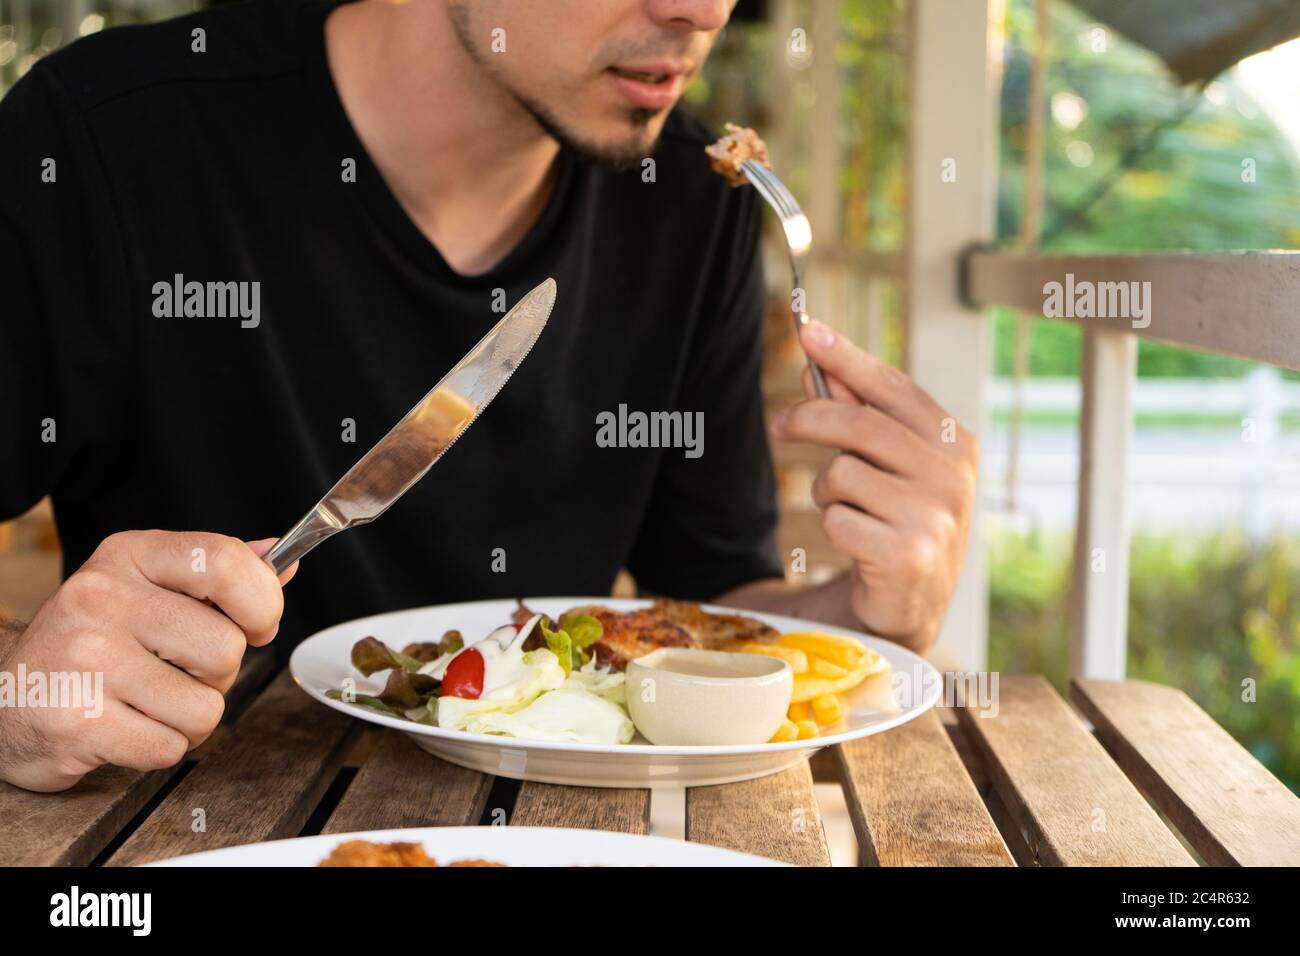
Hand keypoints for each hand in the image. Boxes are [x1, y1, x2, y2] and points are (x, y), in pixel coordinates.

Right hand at [0, 531, 295, 791]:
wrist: (4, 700)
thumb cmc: (92, 643)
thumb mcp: (146, 588)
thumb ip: (216, 576)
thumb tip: (282, 559)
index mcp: (129, 555)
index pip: (226, 562)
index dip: (263, 602)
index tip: (258, 625)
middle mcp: (101, 598)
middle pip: (227, 647)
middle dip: (220, 674)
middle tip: (180, 672)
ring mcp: (85, 659)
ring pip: (206, 706)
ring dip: (192, 717)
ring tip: (150, 703)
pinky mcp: (76, 721)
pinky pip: (170, 746)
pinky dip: (160, 747)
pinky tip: (126, 728)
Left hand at [770, 320, 977, 653]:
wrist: (910, 602)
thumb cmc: (897, 519)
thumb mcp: (886, 464)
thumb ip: (856, 415)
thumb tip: (814, 367)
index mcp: (955, 442)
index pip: (893, 388)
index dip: (848, 358)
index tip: (808, 332)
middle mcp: (953, 476)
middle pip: (859, 425)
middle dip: (809, 419)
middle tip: (780, 424)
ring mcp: (934, 517)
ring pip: (842, 474)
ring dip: (827, 491)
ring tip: (847, 509)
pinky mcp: (907, 555)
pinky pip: (836, 520)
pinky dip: (833, 527)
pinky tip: (855, 543)